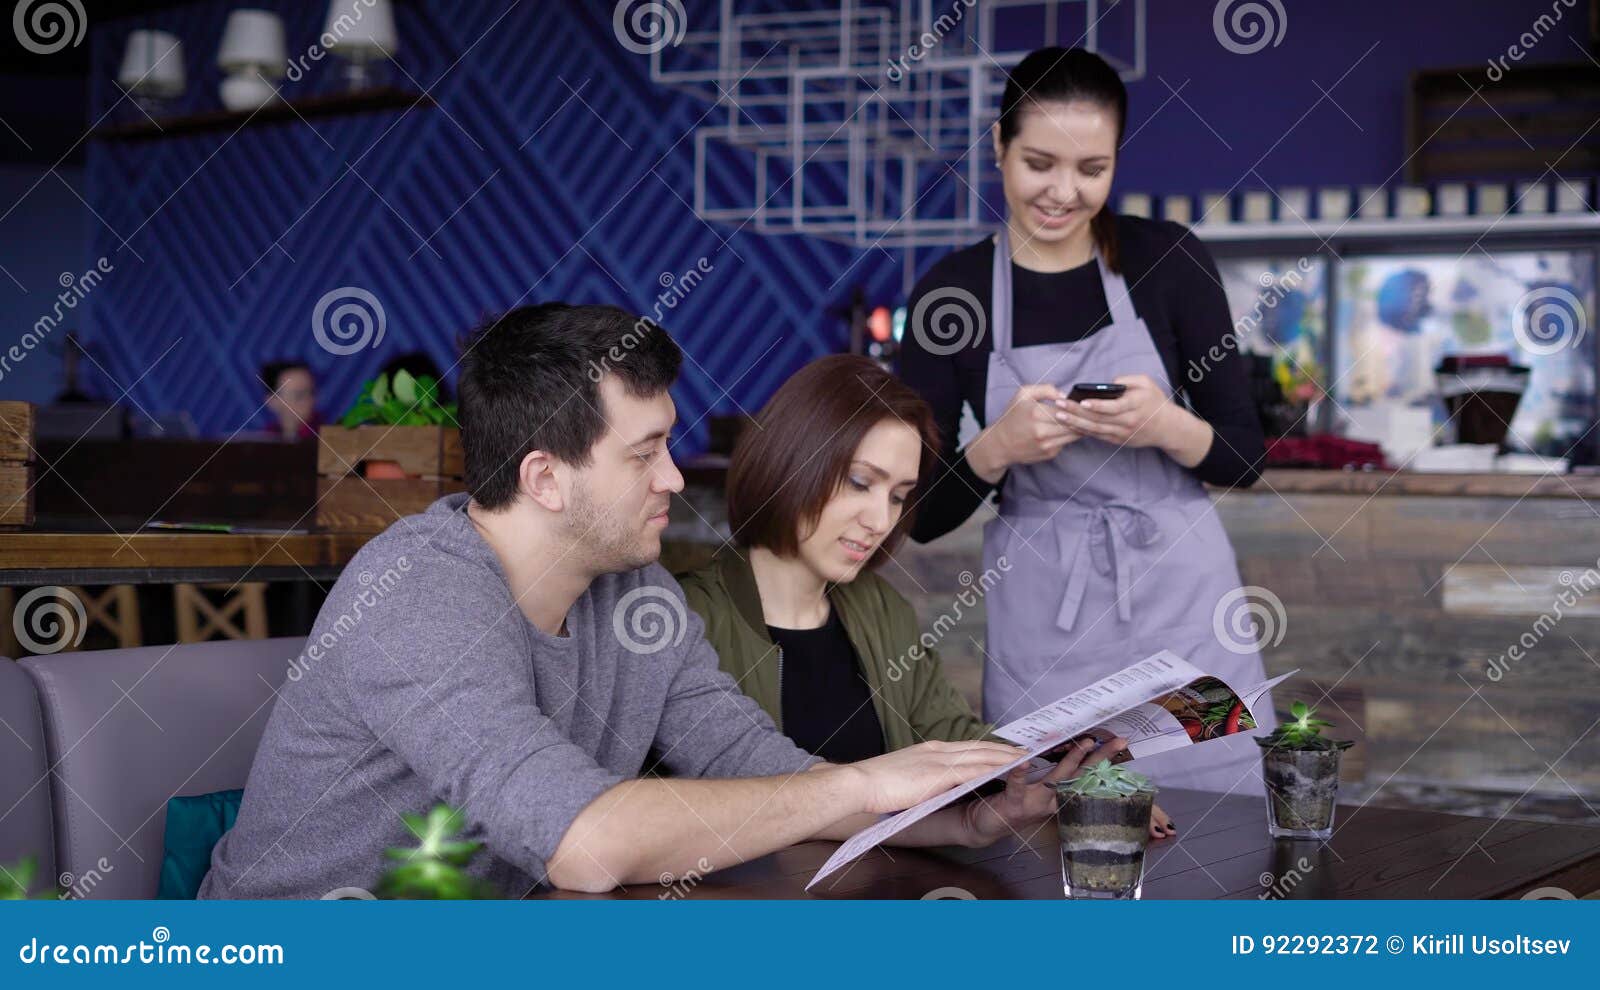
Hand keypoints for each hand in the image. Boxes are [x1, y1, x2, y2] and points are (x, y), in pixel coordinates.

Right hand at [845, 740, 1027, 815]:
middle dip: (1004, 750)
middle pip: (979, 747)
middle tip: (1027, 752)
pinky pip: (974, 770)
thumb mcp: (904, 774)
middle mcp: (938, 751)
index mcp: (929, 750)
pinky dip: (993, 769)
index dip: (988, 748)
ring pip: (982, 756)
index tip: (1005, 750)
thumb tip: (931, 782)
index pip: (966, 747)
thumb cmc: (874, 783)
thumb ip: (922, 775)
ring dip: (1006, 758)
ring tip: (1027, 760)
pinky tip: (1007, 772)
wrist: (860, 782)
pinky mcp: (939, 775)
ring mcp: (939, 761)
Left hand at [961, 737, 1178, 843]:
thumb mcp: (1032, 785)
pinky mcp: (1014, 804)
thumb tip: (1061, 744)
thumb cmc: (1009, 801)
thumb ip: (1046, 770)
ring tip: (1084, 743)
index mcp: (1056, 793)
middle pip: (1080, 775)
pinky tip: (1024, 760)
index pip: (1084, 773)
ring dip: (1071, 760)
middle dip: (1099, 757)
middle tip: (1118, 742)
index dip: (1101, 758)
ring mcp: (1034, 802)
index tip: (1119, 742)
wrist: (983, 826)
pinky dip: (1020, 773)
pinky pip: (1018, 786)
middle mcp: (1051, 799)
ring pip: (1057, 779)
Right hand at [966, 383, 1081, 482]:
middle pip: (1073, 423)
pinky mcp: (1049, 453)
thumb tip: (1065, 395)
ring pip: (1073, 435)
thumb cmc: (1013, 416)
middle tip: (1090, 412)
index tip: (1083, 403)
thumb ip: (1045, 389)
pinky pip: (1066, 442)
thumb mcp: (1023, 394)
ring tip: (1082, 419)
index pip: (1067, 409)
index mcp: (1036, 413)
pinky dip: (1069, 436)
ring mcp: (1046, 444)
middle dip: (1083, 417)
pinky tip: (1069, 429)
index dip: (1077, 406)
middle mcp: (1041, 431)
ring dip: (1079, 427)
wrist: (1001, 444)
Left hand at [1053, 374, 1183, 450]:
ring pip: (1095, 429)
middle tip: (1059, 404)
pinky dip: (1082, 430)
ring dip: (1075, 423)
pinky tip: (1069, 424)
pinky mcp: (1117, 440)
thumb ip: (1128, 380)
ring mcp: (1122, 433)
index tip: (1082, 401)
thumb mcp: (1146, 383)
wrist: (1167, 428)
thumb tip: (1108, 383)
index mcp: (1135, 405)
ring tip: (1059, 414)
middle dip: (1077, 412)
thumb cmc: (1154, 401)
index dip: (1097, 405)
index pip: (1114, 407)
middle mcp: (1128, 421)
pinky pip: (1097, 435)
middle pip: (1099, 418)